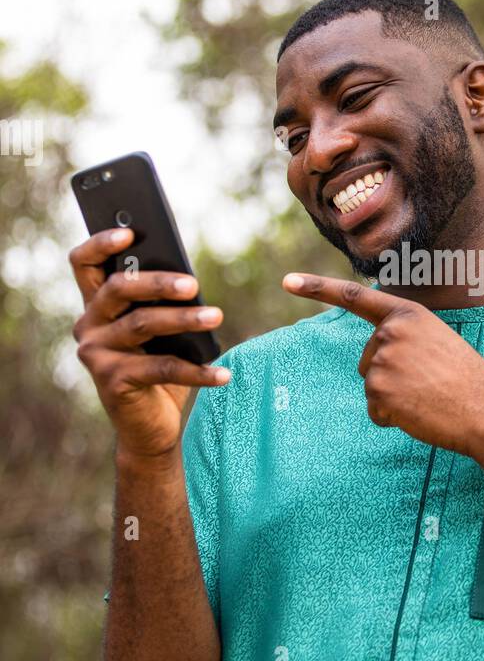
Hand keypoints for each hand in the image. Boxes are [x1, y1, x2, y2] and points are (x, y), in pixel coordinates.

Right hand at [69, 227, 228, 460]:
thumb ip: (161, 304)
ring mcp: (95, 354)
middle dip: (158, 283)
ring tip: (217, 318)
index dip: (101, 243)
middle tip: (194, 285)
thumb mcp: (160, 332)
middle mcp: (88, 326)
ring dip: (185, 320)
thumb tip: (188, 280)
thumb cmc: (159, 369)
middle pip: (118, 289)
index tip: (131, 233)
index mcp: (96, 306)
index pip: (83, 263)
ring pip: (142, 324)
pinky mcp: (111, 381)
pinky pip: (161, 367)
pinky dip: (198, 371)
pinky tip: (223, 373)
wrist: (149, 427)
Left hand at [282, 272, 483, 457]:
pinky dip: (394, 418)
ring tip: (428, 396)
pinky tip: (420, 413)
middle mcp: (391, 332)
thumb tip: (374, 363)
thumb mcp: (437, 342)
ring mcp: (383, 361)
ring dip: (394, 399)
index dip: (318, 288)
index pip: (356, 298)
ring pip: (372, 386)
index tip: (287, 281)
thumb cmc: (467, 380)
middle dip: (390, 377)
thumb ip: (403, 340)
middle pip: (367, 359)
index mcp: (407, 315)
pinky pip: (375, 411)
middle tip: (428, 383)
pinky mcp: (379, 391)